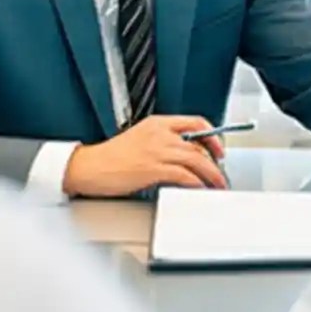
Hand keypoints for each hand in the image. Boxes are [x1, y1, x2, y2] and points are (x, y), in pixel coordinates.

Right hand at [63, 115, 227, 195]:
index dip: (213, 136)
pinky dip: (196, 182)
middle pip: (199, 144)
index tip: (219, 149)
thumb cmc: (111, 157)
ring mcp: (157, 150)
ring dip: (211, 174)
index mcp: (157, 123)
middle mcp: (160, 134)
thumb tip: (187, 155)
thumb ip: (163, 142)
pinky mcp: (153, 168)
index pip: (196, 122)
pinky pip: (184, 175)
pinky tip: (200, 188)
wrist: (89, 167)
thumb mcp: (140, 139)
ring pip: (196, 159)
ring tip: (217, 184)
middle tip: (221, 173)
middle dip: (215, 161)